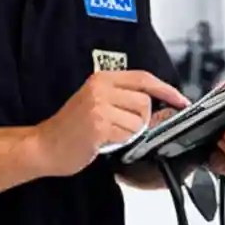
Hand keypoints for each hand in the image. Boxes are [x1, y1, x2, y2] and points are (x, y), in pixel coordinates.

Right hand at [35, 71, 188, 176]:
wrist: (44, 145)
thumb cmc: (70, 129)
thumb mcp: (97, 104)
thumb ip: (124, 100)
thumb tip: (160, 108)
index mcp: (101, 79)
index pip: (144, 78)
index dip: (166, 89)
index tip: (180, 99)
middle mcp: (101, 89)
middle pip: (145, 102)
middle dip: (140, 121)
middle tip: (121, 128)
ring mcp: (99, 106)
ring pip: (139, 121)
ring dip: (129, 134)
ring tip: (109, 135)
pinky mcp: (99, 126)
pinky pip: (128, 136)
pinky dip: (120, 143)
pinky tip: (103, 142)